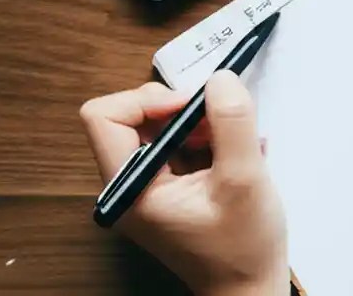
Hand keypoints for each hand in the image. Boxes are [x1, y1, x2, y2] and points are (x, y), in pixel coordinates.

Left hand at [80, 73, 287, 295]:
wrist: (249, 289)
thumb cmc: (243, 247)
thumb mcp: (245, 179)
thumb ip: (232, 123)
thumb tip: (219, 78)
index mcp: (131, 189)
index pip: (104, 117)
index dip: (147, 100)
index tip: (192, 105)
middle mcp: (128, 187)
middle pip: (133, 117)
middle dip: (180, 110)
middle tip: (221, 123)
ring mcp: (146, 189)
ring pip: (157, 127)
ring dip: (198, 124)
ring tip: (235, 142)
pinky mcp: (166, 190)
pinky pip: (175, 145)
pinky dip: (205, 139)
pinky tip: (236, 154)